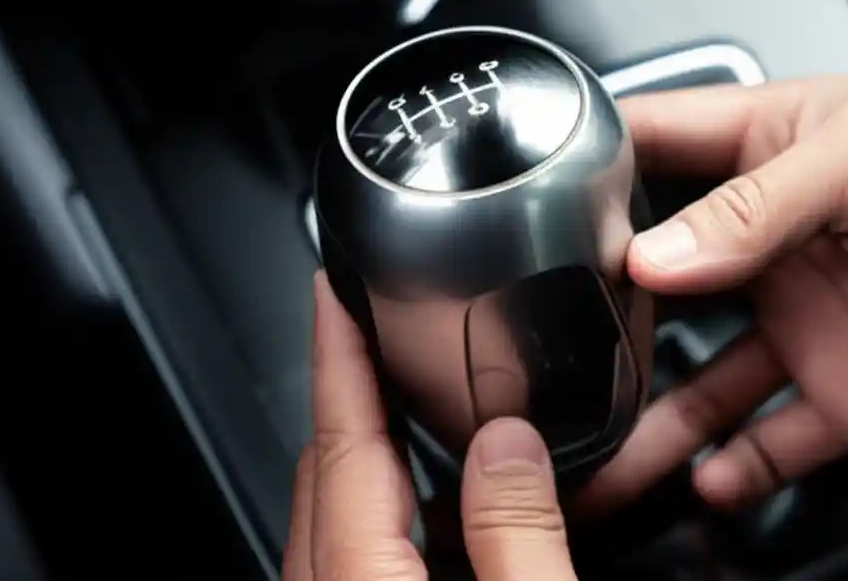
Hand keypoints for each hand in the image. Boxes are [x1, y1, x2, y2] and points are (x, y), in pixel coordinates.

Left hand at [283, 274, 576, 579]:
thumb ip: (519, 530)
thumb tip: (509, 444)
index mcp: (362, 579)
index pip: (339, 442)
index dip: (338, 355)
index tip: (333, 295)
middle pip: (327, 473)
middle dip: (355, 396)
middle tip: (378, 333)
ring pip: (339, 520)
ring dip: (378, 461)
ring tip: (421, 410)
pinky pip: (359, 565)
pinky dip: (396, 520)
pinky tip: (451, 516)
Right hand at [579, 74, 847, 513]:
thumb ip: (753, 207)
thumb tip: (651, 256)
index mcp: (780, 146)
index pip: (659, 146)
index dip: (593, 170)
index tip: (532, 206)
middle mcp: (782, 236)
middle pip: (663, 276)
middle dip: (604, 310)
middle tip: (549, 347)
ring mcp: (812, 319)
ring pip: (703, 373)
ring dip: (652, 412)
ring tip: (601, 444)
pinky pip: (773, 438)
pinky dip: (735, 465)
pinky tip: (708, 477)